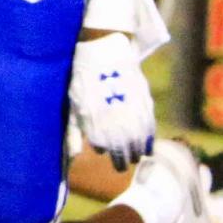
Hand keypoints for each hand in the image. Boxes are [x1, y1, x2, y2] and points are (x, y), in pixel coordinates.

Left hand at [70, 32, 155, 169]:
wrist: (104, 57)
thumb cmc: (82, 82)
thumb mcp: (72, 107)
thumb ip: (73, 133)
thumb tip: (74, 155)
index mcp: (95, 128)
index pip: (105, 151)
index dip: (107, 153)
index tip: (108, 155)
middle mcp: (116, 128)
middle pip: (123, 154)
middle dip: (121, 161)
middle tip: (121, 165)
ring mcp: (133, 120)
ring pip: (138, 147)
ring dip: (136, 154)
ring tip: (133, 157)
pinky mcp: (146, 109)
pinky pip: (150, 134)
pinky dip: (148, 143)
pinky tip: (146, 149)